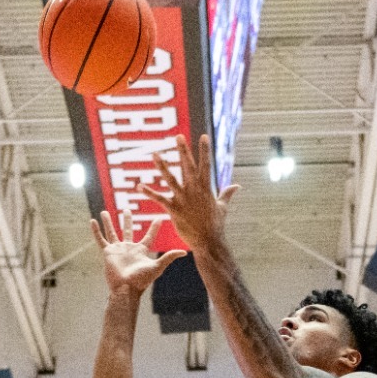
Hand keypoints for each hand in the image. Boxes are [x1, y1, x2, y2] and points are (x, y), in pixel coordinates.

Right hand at [93, 210, 184, 294]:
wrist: (126, 288)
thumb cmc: (142, 280)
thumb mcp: (157, 267)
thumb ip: (169, 257)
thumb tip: (184, 252)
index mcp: (141, 251)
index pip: (149, 236)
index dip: (154, 227)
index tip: (158, 218)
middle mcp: (128, 248)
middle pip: (127, 230)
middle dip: (127, 220)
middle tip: (127, 209)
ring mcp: (117, 250)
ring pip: (112, 232)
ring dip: (108, 222)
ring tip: (105, 212)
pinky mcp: (108, 253)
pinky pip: (100, 239)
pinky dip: (96, 231)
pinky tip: (92, 221)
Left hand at [144, 134, 237, 248]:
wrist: (209, 242)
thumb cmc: (216, 225)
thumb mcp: (222, 207)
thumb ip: (227, 194)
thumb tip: (237, 186)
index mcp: (206, 188)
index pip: (206, 165)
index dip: (204, 150)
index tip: (203, 136)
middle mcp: (194, 190)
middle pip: (187, 166)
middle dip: (183, 151)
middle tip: (178, 136)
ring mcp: (183, 199)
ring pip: (170, 179)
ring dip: (162, 166)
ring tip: (154, 154)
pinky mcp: (174, 210)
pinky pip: (159, 199)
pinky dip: (149, 192)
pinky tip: (139, 186)